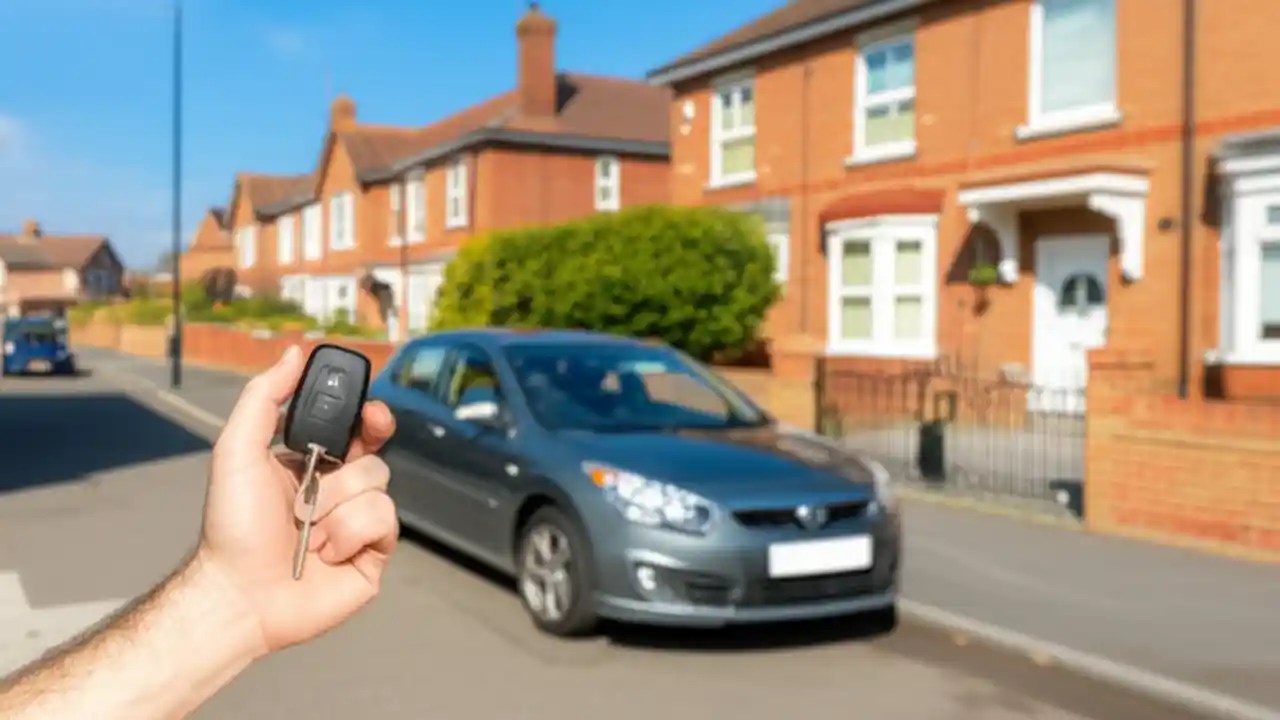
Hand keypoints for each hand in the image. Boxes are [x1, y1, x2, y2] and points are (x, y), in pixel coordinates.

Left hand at [195, 344, 398, 654]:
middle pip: (375, 455)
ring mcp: (358, 525)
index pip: (356, 430)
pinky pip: (384, 521)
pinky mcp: (373, 555)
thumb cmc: (232, 529)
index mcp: (313, 465)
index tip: (369, 413)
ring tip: (305, 532)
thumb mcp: (237, 450)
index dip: (370, 417)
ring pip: (378, 486)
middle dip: (348, 465)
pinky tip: (325, 552)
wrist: (241, 593)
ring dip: (334, 507)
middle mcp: (339, 493)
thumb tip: (293, 354)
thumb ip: (264, 397)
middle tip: (330, 472)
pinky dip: (349, 533)